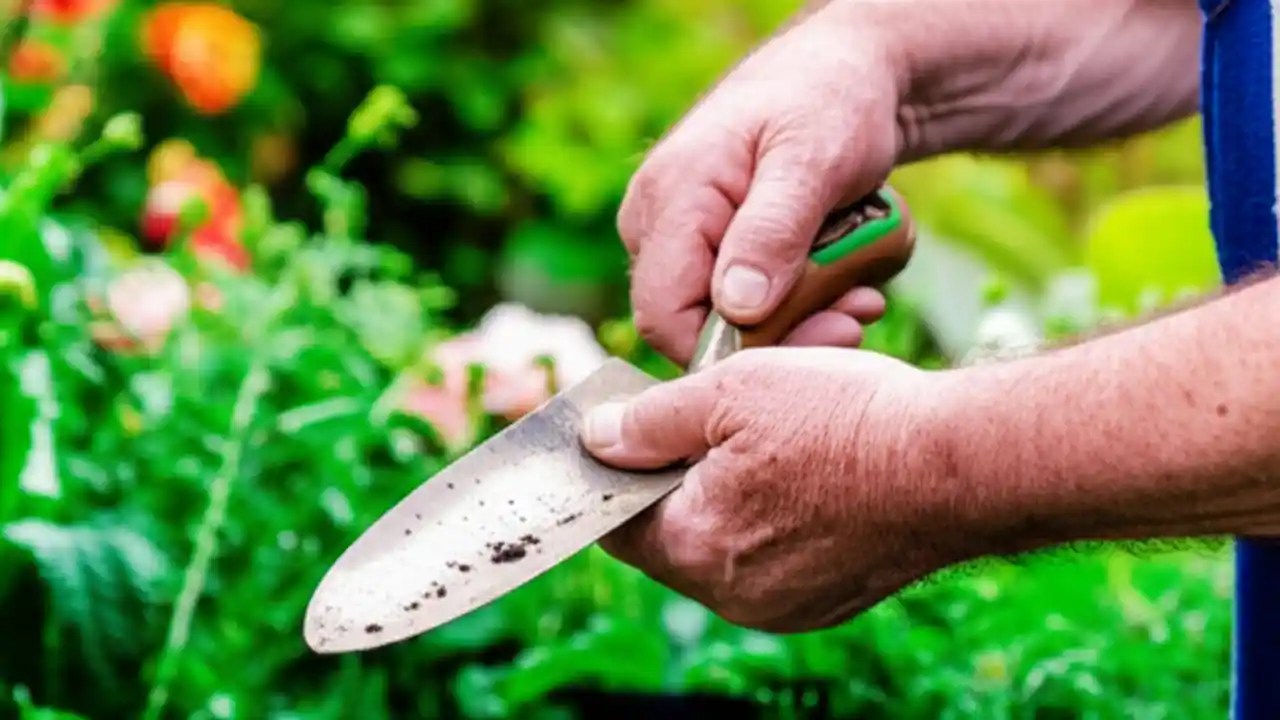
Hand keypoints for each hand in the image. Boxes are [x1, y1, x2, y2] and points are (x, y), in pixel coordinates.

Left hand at [579, 347, 986, 631]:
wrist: (958, 465)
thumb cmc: (843, 421)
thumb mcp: (728, 392)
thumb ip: (649, 422)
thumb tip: (597, 438)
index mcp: (693, 547)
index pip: (615, 519)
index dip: (616, 470)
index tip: (630, 432)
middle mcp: (731, 595)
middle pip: (671, 534)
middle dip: (679, 478)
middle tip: (709, 423)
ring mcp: (783, 606)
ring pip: (726, 547)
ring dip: (730, 499)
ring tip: (767, 443)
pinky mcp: (828, 602)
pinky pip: (775, 561)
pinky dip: (776, 522)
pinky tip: (807, 477)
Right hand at [617, 4, 903, 365]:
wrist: (841, 74)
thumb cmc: (828, 101)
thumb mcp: (814, 159)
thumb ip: (772, 231)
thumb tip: (737, 307)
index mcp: (669, 198)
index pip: (664, 316)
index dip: (732, 349)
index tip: (820, 333)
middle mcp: (654, 222)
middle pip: (693, 326)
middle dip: (779, 336)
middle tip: (856, 315)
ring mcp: (675, 237)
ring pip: (721, 320)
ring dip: (795, 323)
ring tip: (858, 296)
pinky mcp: (703, 247)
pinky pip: (737, 301)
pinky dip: (792, 305)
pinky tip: (840, 286)